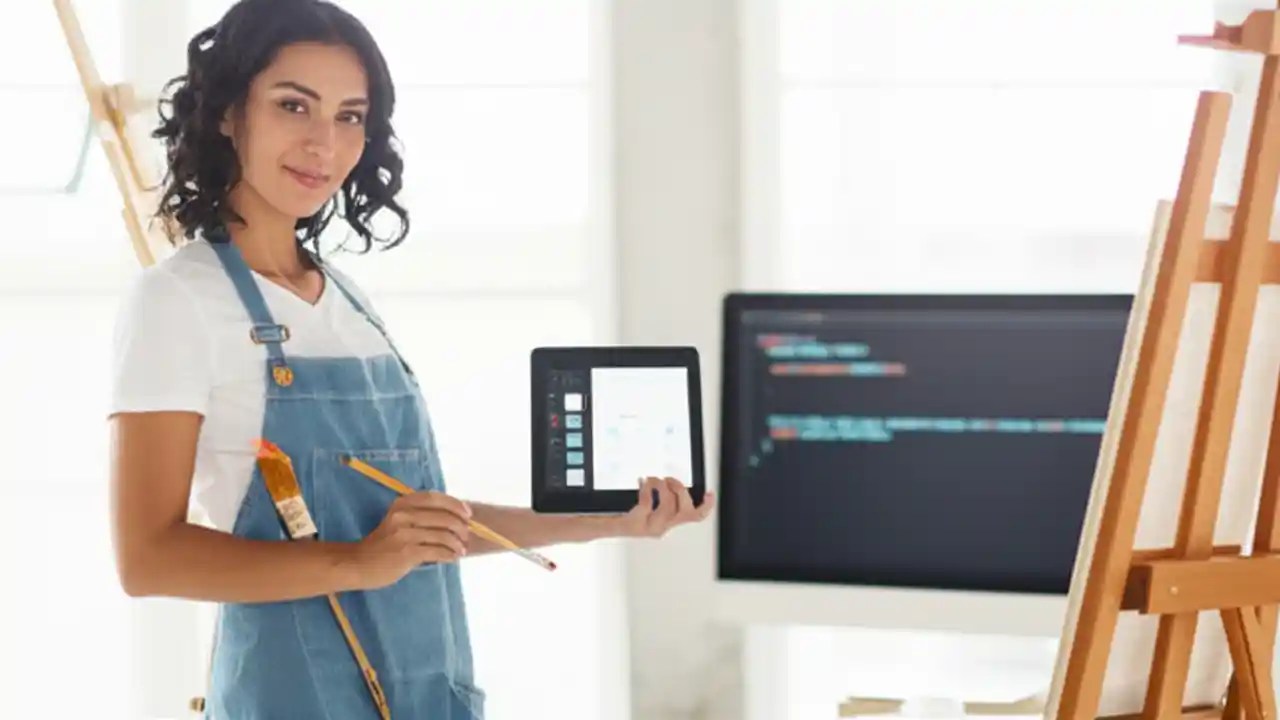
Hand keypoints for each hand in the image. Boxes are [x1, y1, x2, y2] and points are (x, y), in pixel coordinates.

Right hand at [353, 491, 471, 588]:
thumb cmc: (383, 544)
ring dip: (457, 544)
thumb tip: (454, 518)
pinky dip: (449, 555)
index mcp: (402, 504)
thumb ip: (420, 516)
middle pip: (443, 517)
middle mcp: (403, 515)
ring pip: (443, 535)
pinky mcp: (407, 553)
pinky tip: (452, 558)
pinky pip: (437, 551)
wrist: (358, 564)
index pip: (435, 498)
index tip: (467, 513)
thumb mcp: (398, 521)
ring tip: (461, 550)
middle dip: (460, 527)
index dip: (455, 504)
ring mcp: (405, 534)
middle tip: (466, 536)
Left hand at [616, 476, 715, 538]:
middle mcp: (665, 526)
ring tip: (655, 478)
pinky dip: (646, 488)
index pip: (696, 517)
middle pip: (686, 512)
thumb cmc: (637, 516)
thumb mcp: (655, 508)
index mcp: (672, 521)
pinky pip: (648, 502)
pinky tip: (643, 481)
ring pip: (668, 506)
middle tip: (670, 480)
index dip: (707, 506)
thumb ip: (666, 498)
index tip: (709, 493)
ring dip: (662, 486)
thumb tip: (673, 481)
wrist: (618, 526)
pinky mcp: (640, 523)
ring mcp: (653, 526)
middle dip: (681, 492)